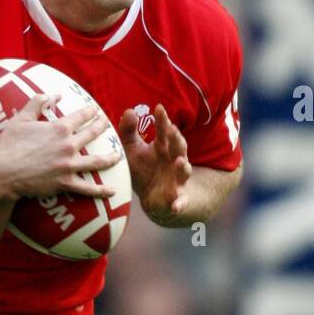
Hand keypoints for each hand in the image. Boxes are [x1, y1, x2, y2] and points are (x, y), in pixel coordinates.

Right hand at [0, 93, 122, 201]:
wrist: (3, 174)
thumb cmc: (9, 146)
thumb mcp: (20, 119)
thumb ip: (37, 102)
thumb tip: (54, 94)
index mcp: (59, 128)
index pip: (82, 116)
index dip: (91, 111)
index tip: (96, 110)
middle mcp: (68, 145)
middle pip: (93, 134)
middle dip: (102, 127)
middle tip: (107, 125)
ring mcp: (69, 165)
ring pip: (97, 161)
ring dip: (110, 157)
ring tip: (118, 155)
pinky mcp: (65, 183)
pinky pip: (88, 188)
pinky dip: (101, 191)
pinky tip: (111, 191)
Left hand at [118, 102, 191, 220]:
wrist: (154, 198)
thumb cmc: (144, 169)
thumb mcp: (133, 150)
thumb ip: (128, 132)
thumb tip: (129, 111)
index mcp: (164, 148)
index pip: (165, 132)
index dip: (163, 121)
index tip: (159, 108)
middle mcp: (174, 161)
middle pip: (179, 147)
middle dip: (176, 139)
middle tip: (172, 129)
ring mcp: (178, 179)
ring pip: (184, 171)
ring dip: (183, 167)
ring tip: (180, 162)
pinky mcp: (177, 198)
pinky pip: (181, 202)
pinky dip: (180, 204)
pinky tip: (177, 207)